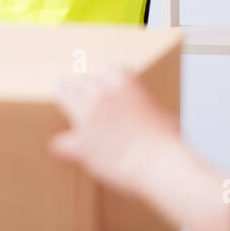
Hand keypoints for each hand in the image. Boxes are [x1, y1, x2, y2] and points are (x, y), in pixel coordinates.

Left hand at [49, 67, 179, 199]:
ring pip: (67, 97)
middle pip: (86, 81)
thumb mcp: (164, 118)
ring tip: (61, 90)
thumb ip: (149, 115)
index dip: (110, 77)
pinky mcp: (81, 143)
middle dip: (85, 84)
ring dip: (66, 96)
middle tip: (78, 84)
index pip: (112, 70)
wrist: (158, 160)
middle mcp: (105, 96)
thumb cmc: (169, 142)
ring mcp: (90, 118)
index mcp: (129, 86)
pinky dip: (62, 145)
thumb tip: (152, 122)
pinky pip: (59, 142)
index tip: (110, 79)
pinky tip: (61, 148)